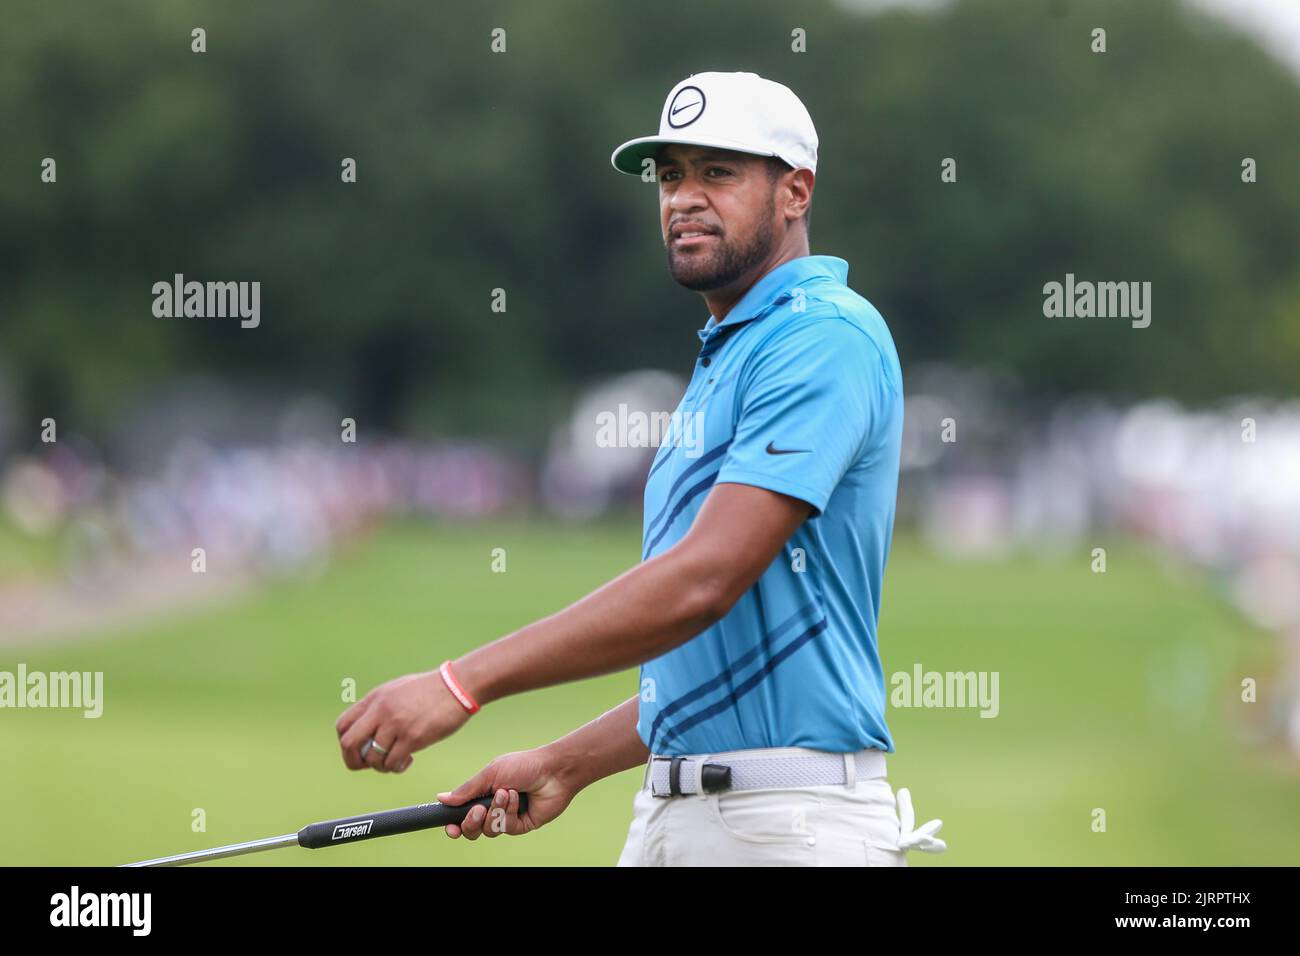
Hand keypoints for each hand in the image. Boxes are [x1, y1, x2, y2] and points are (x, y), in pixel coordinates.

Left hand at [336, 669, 471, 772]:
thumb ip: (379, 707)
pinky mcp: (413, 736)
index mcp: (375, 698)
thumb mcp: (396, 690)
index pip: (342, 726)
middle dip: (354, 761)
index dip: (346, 743)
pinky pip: (393, 762)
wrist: (457, 686)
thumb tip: (366, 730)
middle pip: (349, 744)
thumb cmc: (430, 689)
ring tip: (394, 761)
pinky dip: (396, 767)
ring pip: (372, 758)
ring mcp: (396, 724)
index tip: (360, 749)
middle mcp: (381, 710)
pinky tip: (407, 760)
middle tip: (368, 764)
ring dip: (380, 766)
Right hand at [438, 747, 579, 839]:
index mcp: (481, 793)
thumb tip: (441, 798)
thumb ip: (467, 789)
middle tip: (478, 810)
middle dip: (471, 822)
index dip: (453, 823)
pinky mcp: (520, 825)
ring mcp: (506, 817)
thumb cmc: (523, 766)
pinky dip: (509, 812)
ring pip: (487, 830)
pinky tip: (518, 797)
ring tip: (506, 794)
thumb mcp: (490, 773)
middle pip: (471, 828)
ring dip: (495, 811)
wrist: (553, 771)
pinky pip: (505, 828)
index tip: (450, 827)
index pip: (461, 814)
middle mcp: (492, 807)